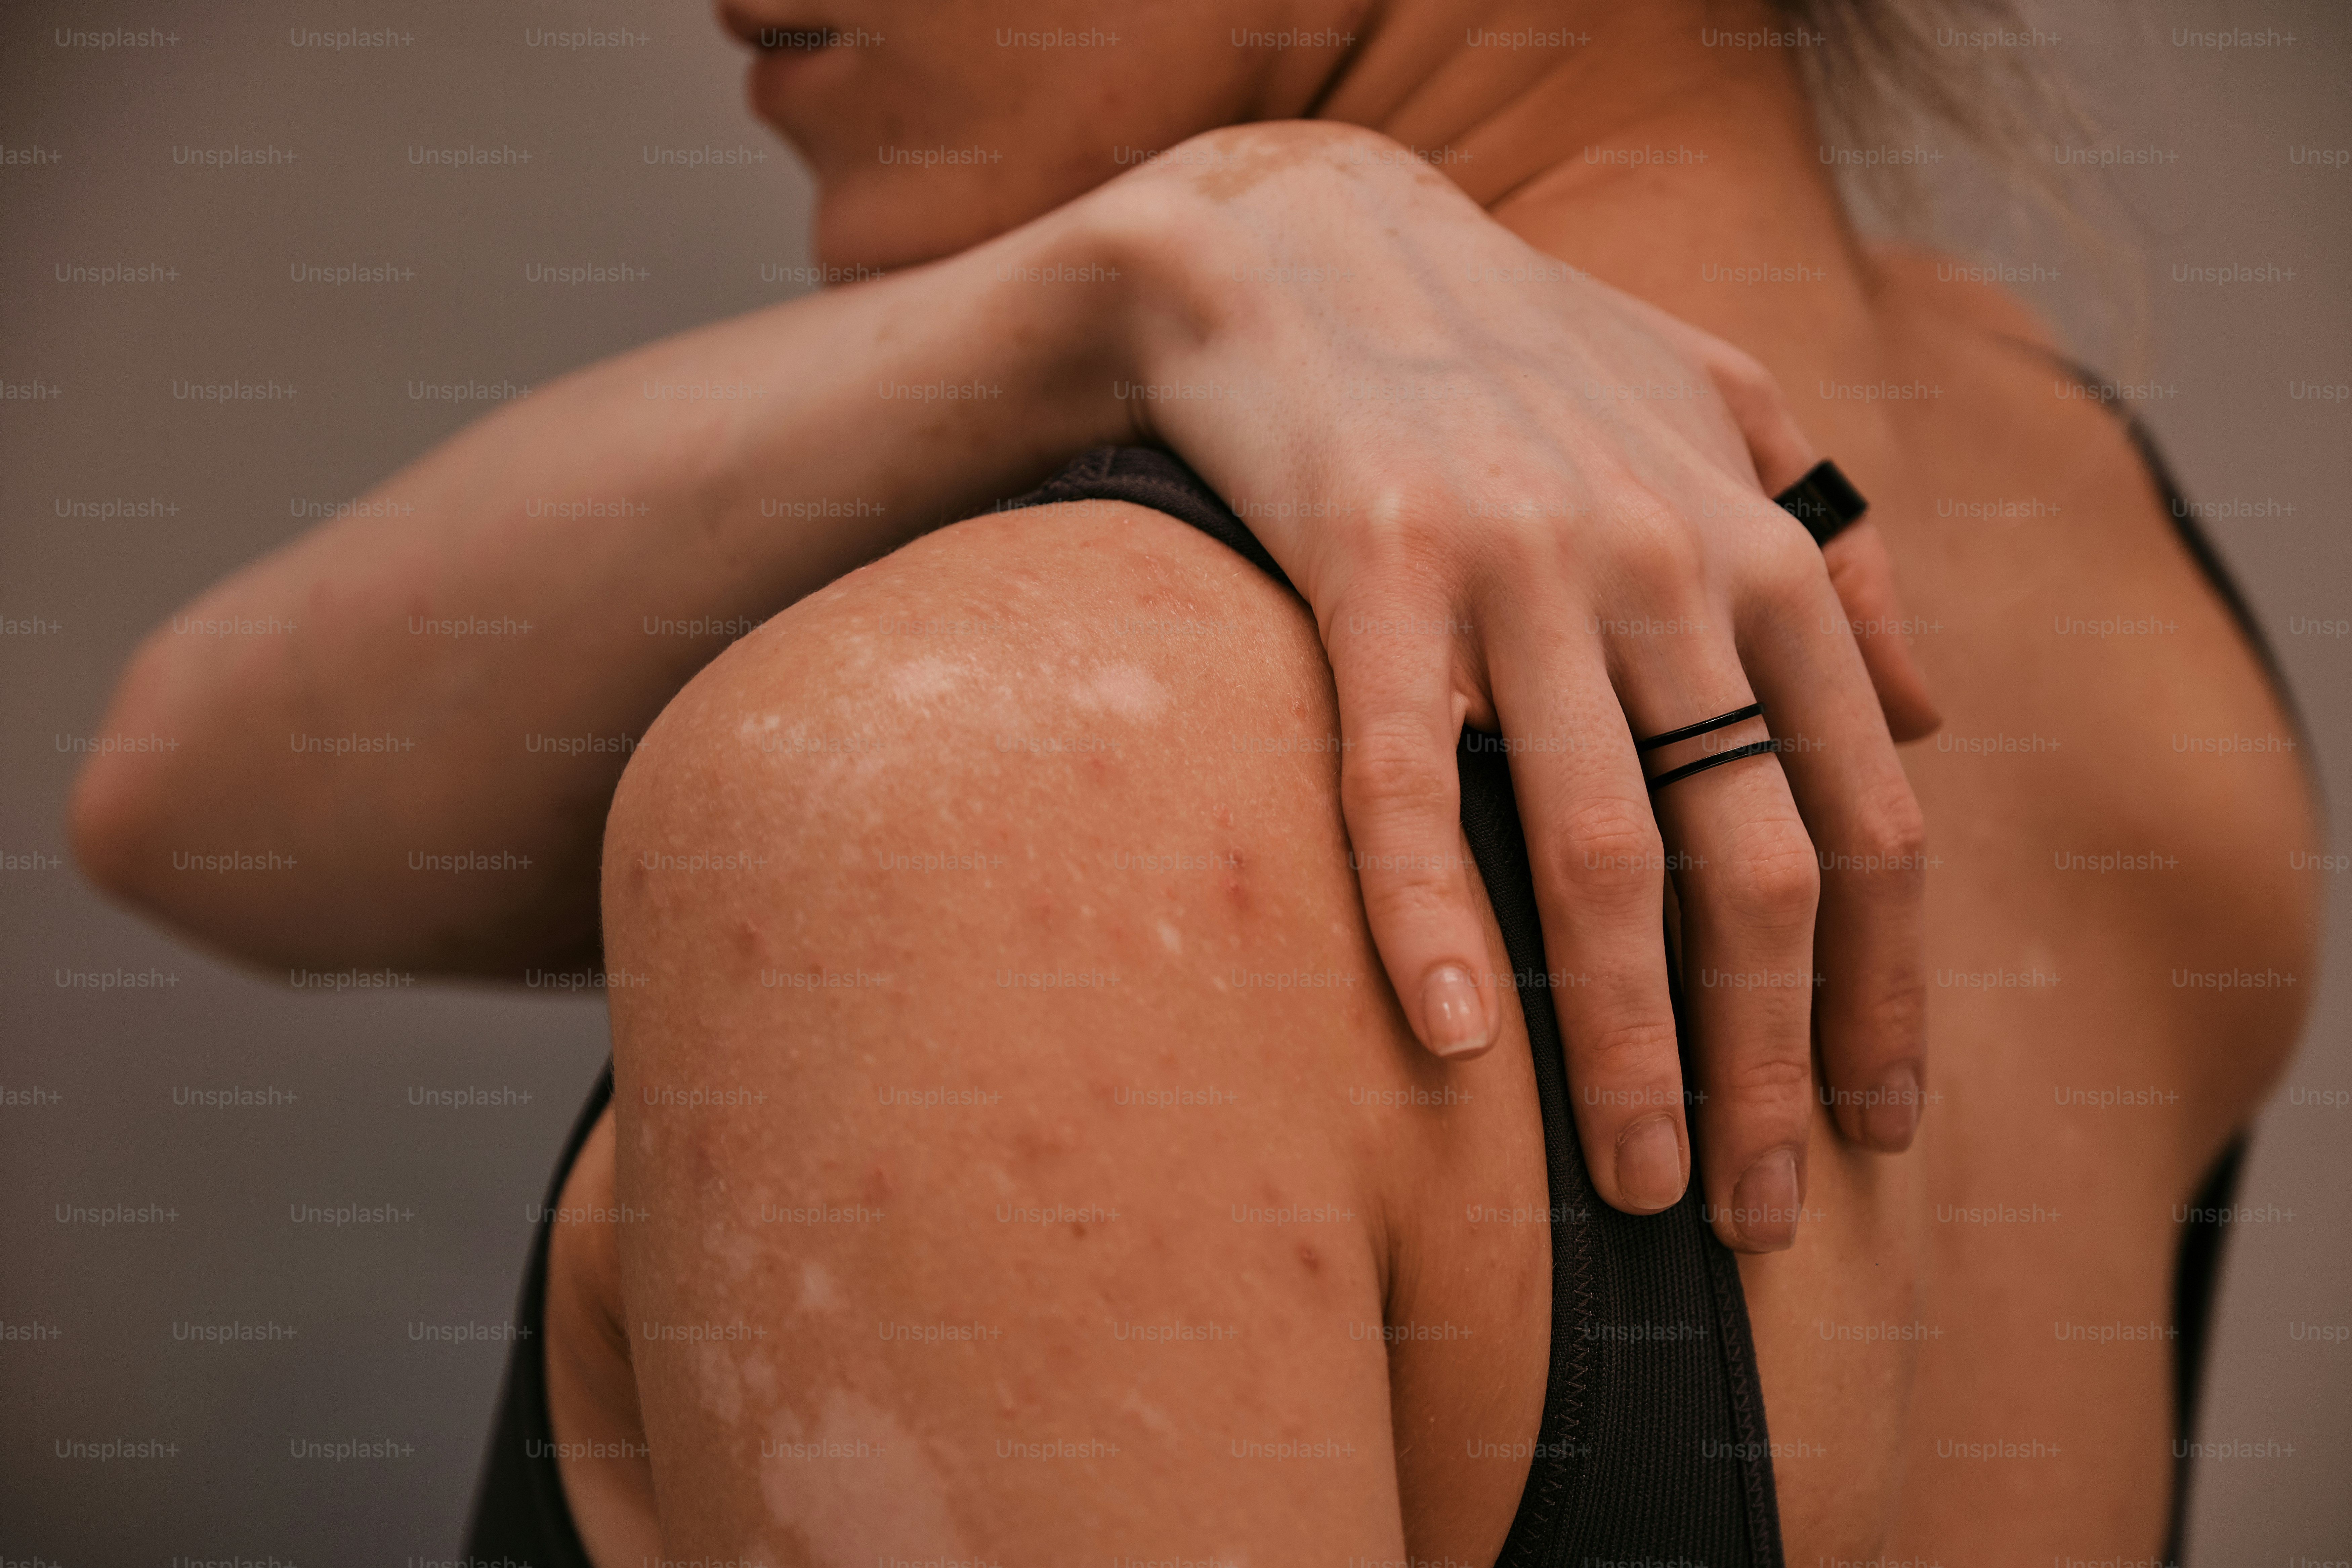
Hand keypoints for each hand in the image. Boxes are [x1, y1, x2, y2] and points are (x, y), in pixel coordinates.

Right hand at [1096, 122, 1936, 1251]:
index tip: (1878, 1125)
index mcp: (1762, 550)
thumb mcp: (1724, 409)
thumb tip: (1934, 709)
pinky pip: (1404, 774)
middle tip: (1753, 1211)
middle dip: (1773, 1062)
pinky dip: (1429, 914)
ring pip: (1600, 851)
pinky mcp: (1376, 569)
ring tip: (1640, 1180)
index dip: (1886, 993)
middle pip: (1755, 869)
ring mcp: (1521, 571)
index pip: (1868, 819)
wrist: (1309, 250)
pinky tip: (1456, 1043)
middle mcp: (1666, 567)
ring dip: (1628, 1043)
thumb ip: (1843, 549)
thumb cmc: (1517, 349)